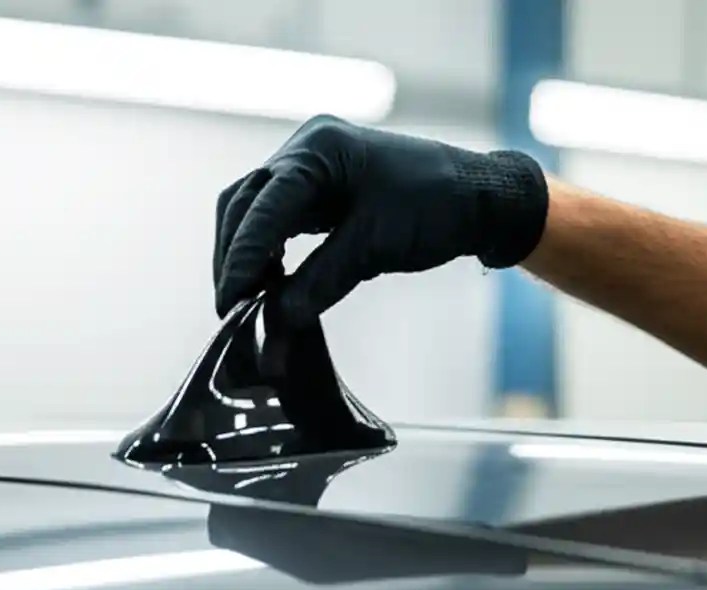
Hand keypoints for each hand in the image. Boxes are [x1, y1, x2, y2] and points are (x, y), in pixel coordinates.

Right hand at [213, 115, 547, 323]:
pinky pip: (275, 219)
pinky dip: (265, 251)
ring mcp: (308, 167)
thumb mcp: (375, 245)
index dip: (242, 255)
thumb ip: (319, 283)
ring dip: (244, 255)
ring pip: (252, 212)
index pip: (263, 205)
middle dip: (233, 257)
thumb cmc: (436, 207)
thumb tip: (275, 324)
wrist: (477, 197)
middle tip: (229, 308)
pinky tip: (267, 282)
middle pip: (243, 204)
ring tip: (243, 300)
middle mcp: (304, 150)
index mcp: (318, 149)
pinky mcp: (316, 189)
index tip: (230, 300)